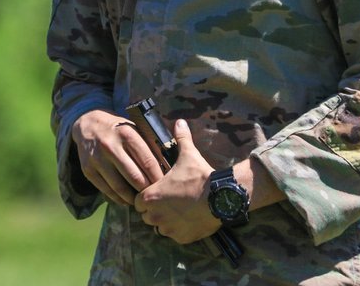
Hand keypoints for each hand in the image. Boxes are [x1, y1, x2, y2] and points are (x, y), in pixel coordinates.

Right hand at [71, 110, 164, 206]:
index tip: (166, 185)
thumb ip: (149, 144)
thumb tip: (170, 165)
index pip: (148, 161)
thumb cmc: (119, 130)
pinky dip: (119, 198)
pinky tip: (127, 199)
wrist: (88, 124)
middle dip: (147, 190)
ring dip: (133, 198)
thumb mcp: (134, 129)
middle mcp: (110, 146)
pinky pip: (107, 190)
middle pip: (134, 177)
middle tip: (156, 196)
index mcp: (126, 134)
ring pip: (120, 187)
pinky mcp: (88, 170)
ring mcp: (97, 159)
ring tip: (142, 201)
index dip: (159, 177)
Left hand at [134, 119, 220, 243]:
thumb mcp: (188, 154)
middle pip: (147, 216)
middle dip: (155, 210)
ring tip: (179, 210)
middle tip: (169, 200)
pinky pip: (175, 236)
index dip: (146, 196)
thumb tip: (180, 121)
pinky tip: (189, 219)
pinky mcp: (182, 238)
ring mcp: (169, 229)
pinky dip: (179, 230)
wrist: (221, 197)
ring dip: (165, 221)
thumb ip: (180, 138)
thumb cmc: (199, 176)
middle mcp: (155, 215)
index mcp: (151, 196)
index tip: (157, 192)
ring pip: (160, 227)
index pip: (138, 201)